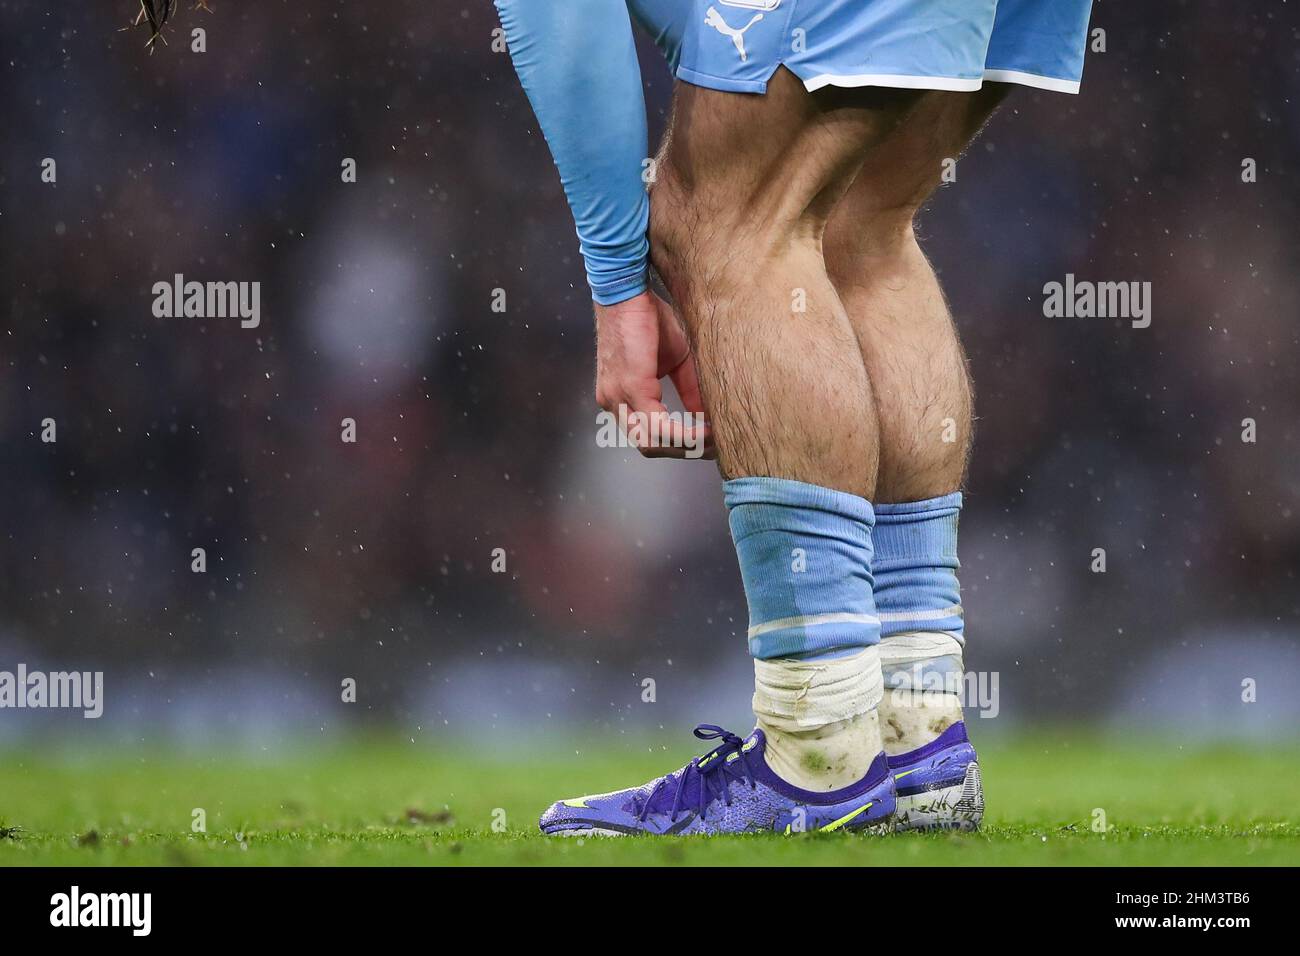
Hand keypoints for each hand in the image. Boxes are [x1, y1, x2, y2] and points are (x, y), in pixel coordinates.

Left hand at [594, 291, 713, 459]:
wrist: (628, 292)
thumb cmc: (647, 320)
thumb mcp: (675, 362)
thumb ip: (689, 391)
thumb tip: (708, 417)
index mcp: (621, 400)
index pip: (649, 437)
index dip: (680, 443)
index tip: (709, 441)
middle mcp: (614, 405)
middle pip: (650, 446)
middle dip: (685, 450)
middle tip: (716, 446)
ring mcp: (619, 399)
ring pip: (653, 443)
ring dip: (688, 445)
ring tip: (716, 437)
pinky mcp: (632, 389)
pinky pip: (660, 426)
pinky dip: (685, 432)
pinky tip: (707, 429)